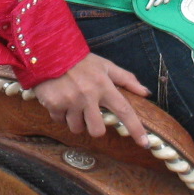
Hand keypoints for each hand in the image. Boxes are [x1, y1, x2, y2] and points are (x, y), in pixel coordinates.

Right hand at [32, 53, 150, 146]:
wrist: (47, 51)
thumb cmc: (79, 60)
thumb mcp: (104, 65)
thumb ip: (126, 79)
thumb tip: (146, 92)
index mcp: (104, 86)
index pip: (124, 110)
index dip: (136, 129)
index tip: (145, 143)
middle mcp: (88, 95)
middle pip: (97, 130)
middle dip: (94, 127)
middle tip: (88, 115)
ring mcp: (70, 101)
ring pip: (77, 128)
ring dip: (75, 120)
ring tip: (71, 104)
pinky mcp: (54, 104)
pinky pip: (59, 120)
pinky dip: (59, 113)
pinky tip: (58, 99)